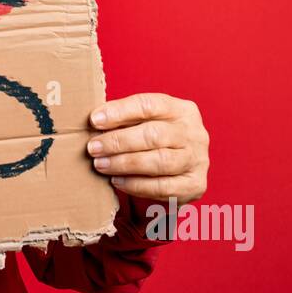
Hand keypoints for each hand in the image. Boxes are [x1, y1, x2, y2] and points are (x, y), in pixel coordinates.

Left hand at [86, 93, 208, 205]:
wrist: (181, 170)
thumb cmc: (157, 141)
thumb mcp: (146, 123)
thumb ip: (125, 120)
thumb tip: (95, 122)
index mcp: (182, 110)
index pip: (150, 105)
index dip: (120, 112)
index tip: (95, 120)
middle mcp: (194, 133)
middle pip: (155, 135)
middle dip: (119, 141)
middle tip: (94, 148)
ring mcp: (197, 160)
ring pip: (160, 161)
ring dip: (125, 163)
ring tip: (101, 164)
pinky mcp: (195, 185)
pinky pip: (163, 187)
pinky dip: (136, 185)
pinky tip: (117, 181)